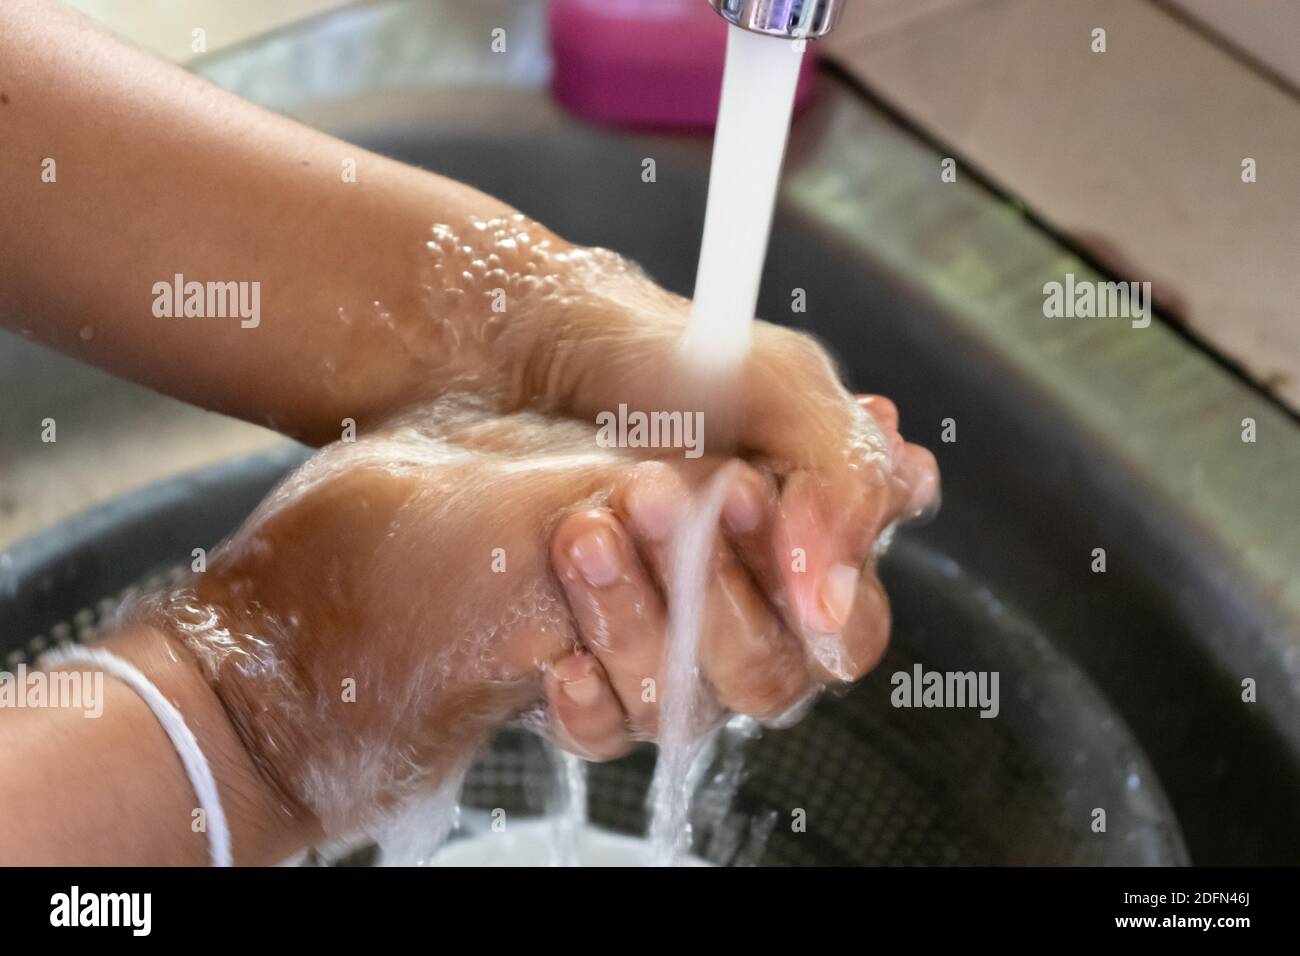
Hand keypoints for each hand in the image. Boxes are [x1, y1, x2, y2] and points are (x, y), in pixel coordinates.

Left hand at [507, 249, 939, 666]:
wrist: (521, 351)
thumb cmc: (654, 357)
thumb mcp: (778, 382)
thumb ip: (844, 479)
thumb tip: (834, 598)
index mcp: (812, 554)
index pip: (849, 629)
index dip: (813, 587)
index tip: (744, 496)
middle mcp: (745, 612)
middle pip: (768, 676)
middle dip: (708, 586)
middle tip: (647, 492)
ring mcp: (667, 648)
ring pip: (685, 706)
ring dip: (633, 619)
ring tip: (583, 530)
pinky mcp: (589, 674)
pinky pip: (601, 734)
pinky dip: (585, 701)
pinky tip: (560, 650)